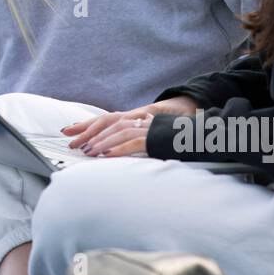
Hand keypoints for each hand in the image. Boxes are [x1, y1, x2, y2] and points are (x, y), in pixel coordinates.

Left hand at [60, 97, 198, 157]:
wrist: (203, 132)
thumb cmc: (178, 138)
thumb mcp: (153, 136)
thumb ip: (135, 140)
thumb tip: (114, 152)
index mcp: (138, 118)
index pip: (108, 118)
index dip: (88, 123)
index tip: (70, 130)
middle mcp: (141, 119)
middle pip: (109, 122)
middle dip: (89, 132)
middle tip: (73, 143)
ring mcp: (149, 126)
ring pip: (119, 131)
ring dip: (102, 142)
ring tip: (89, 152)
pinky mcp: (157, 136)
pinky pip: (134, 141)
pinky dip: (119, 148)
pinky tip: (108, 156)